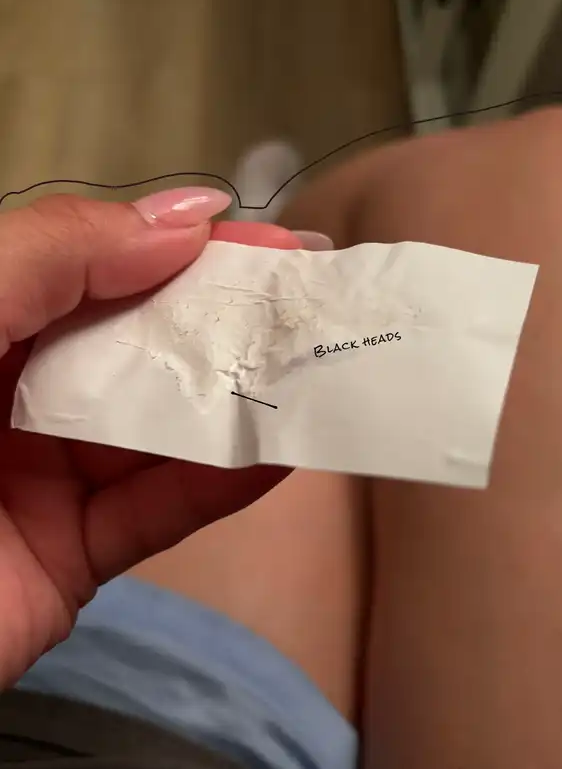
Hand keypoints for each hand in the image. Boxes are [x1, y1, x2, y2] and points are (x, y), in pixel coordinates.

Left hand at [0, 188, 303, 686]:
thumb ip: (57, 253)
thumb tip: (188, 216)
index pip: (96, 272)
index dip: (180, 248)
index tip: (262, 235)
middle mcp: (12, 392)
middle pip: (139, 348)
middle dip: (226, 318)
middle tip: (312, 297)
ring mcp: (44, 477)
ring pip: (159, 429)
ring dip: (239, 398)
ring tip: (318, 365)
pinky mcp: (72, 558)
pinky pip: (158, 513)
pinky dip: (224, 483)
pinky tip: (283, 448)